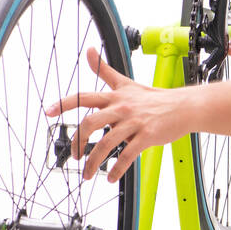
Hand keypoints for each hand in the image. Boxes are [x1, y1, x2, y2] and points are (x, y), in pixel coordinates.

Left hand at [44, 47, 178, 183]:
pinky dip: (116, 170)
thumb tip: (89, 51)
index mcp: (114, 97)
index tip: (48, 112)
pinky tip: (111, 178)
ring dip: (93, 163)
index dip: (64, 104)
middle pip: (91, 123)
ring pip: (106, 144)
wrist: (183, 107)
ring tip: (88, 174)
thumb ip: (104, 69)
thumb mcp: (126, 82)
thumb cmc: (153, 97)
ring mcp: (134, 123)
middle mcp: (121, 108)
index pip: (84, 97)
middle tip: (75, 156)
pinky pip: (127, 156)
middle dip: (78, 142)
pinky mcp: (146, 136)